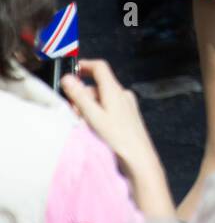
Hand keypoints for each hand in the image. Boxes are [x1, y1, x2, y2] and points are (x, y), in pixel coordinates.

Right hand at [61, 60, 154, 175]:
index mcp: (114, 90)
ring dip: (89, 105)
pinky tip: (94, 126)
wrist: (139, 157)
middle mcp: (122, 94)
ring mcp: (127, 104)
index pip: (100, 67)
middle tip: (71, 109)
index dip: (85, 65)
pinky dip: (98, 112)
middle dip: (82, 95)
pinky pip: (109, 107)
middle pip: (98, 86)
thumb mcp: (94, 116)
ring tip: (81, 122)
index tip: (71, 70)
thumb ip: (79, 97)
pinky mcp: (128, 115)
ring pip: (103, 97)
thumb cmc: (118, 138)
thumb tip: (67, 79)